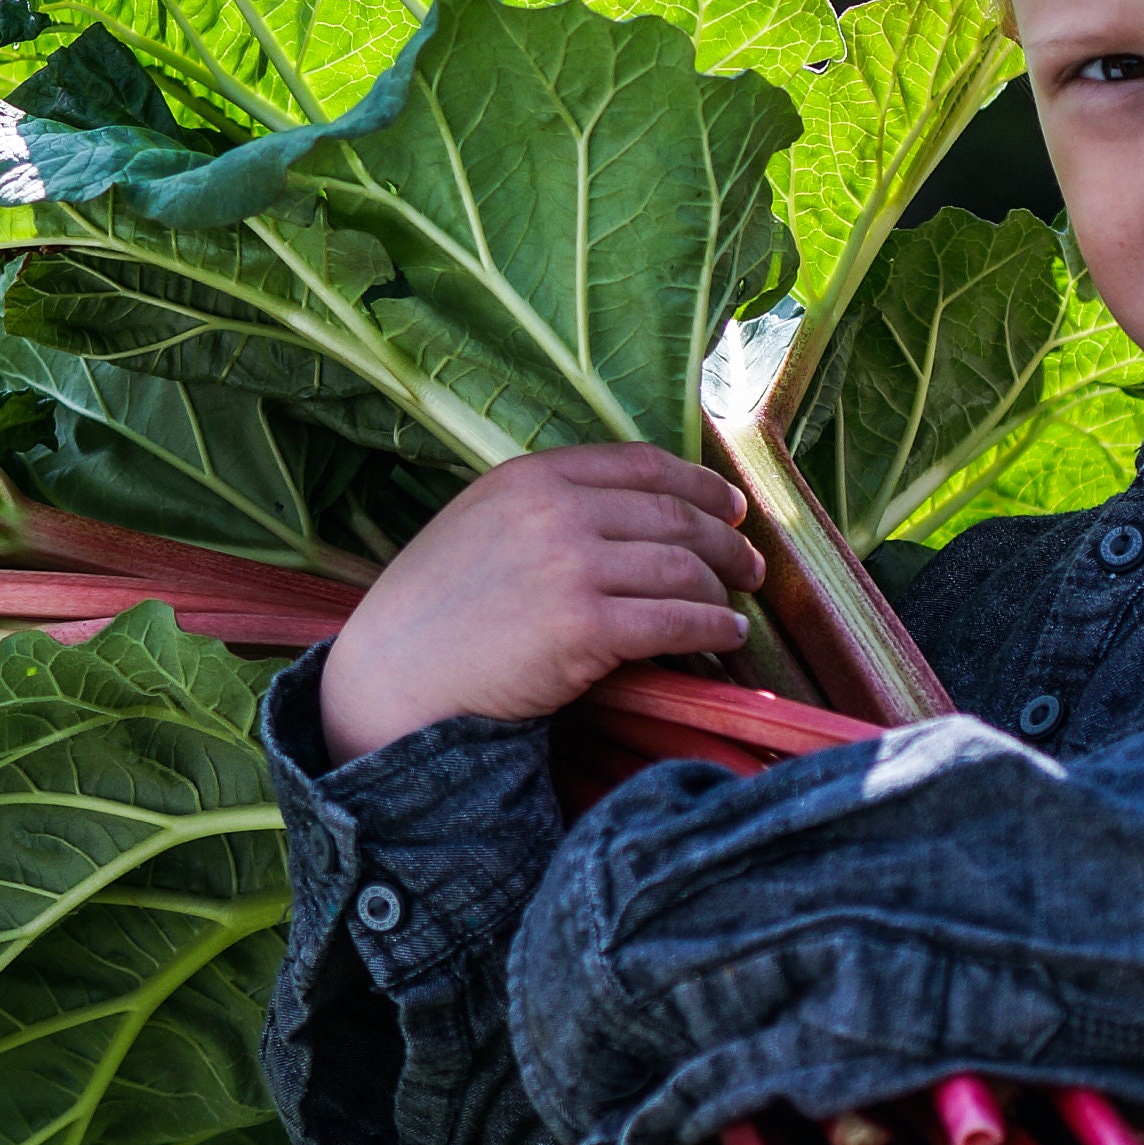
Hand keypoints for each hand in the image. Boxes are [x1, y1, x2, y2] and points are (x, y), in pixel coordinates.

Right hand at [319, 442, 763, 759]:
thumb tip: (636, 516)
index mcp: (530, 476)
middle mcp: (555, 511)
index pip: (642, 465)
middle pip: (673, 515)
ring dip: (722, 588)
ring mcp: (570, 567)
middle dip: (725, 541)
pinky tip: (725, 636)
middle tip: (750, 565)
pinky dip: (711, 628)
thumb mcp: (480, 525)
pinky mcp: (583, 628)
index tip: (730, 507)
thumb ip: (547, 508)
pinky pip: (674, 621)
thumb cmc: (434, 612)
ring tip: (738, 606)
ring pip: (681, 567)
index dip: (699, 484)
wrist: (393, 679)